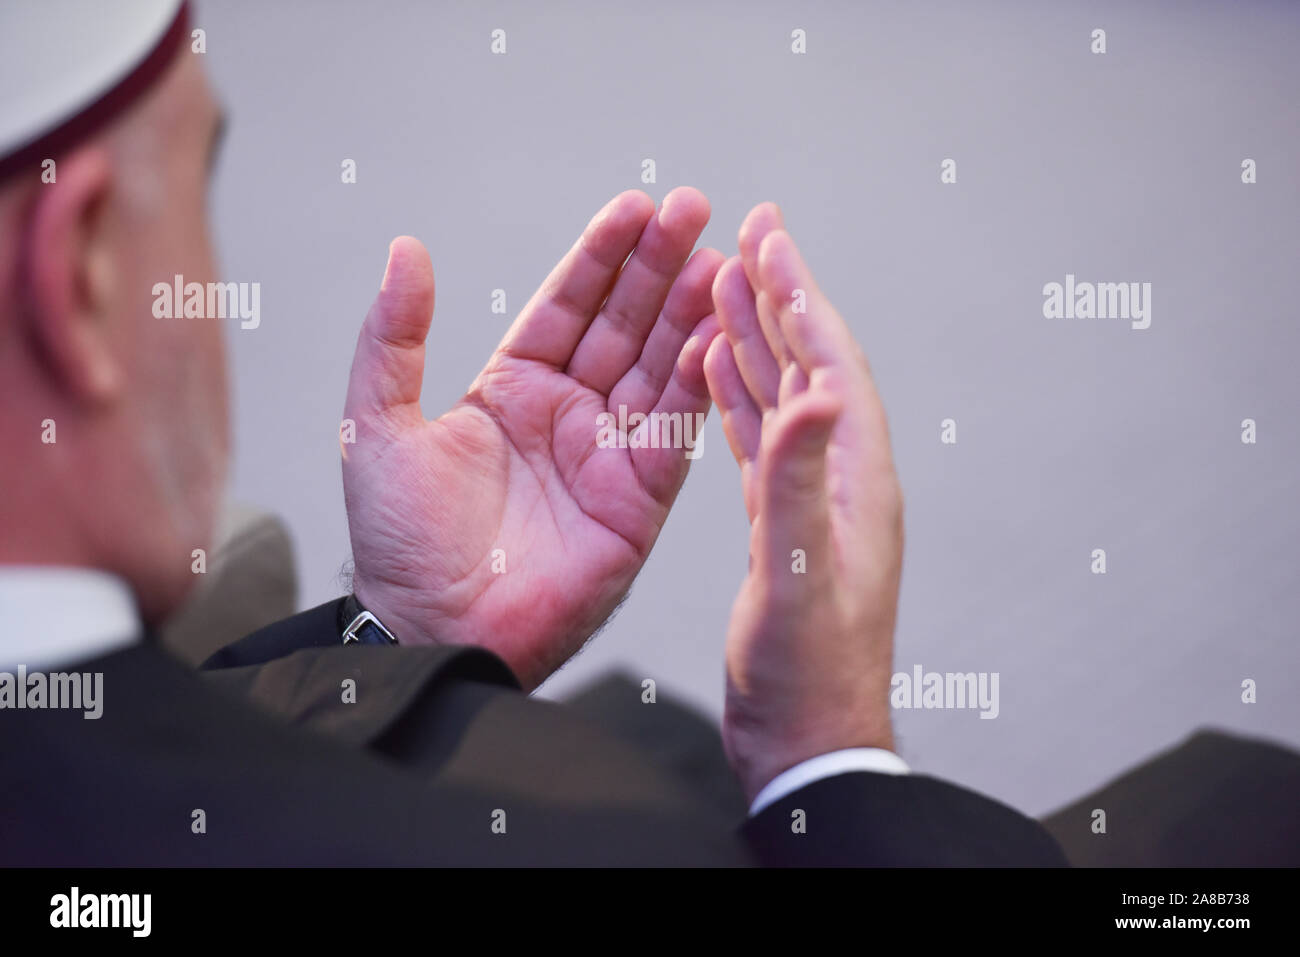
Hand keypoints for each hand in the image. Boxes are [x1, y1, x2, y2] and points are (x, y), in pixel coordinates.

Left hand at [342, 189, 721, 689]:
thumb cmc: (400, 543)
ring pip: (659, 366)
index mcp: (512, 387)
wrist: (434, 630)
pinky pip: (675, 429)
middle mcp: (568, 412)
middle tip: (694, 210)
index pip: (568, 304)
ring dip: (688, 312)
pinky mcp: (639, 497)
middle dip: (658, 265)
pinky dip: (698, 382)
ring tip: (718, 257)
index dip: (602, 255)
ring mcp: (607, 453)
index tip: (635, 207)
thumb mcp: (379, 424)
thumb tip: (406, 248)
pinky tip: (713, 334)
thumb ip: (394, 337)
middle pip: (624, 323)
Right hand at [703, 203, 904, 802]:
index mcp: (853, 479)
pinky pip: (761, 439)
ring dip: (757, 338)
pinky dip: (740, 396)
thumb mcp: (799, 577)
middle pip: (810, 364)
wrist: (808, 737)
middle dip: (780, 297)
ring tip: (726, 285)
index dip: (799, 297)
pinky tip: (720, 372)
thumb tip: (812, 395)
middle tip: (753, 235)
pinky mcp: (782, 522)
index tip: (768, 237)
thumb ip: (798, 485)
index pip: (828, 364)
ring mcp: (812, 498)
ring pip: (783, 395)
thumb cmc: (810, 673)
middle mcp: (839, 477)